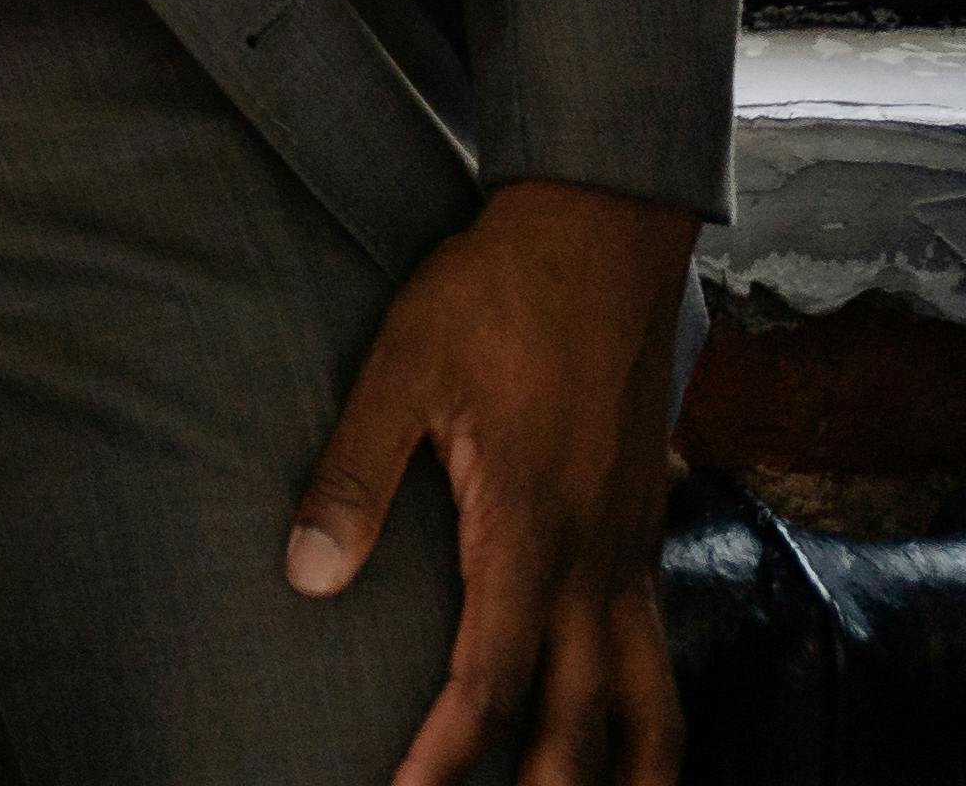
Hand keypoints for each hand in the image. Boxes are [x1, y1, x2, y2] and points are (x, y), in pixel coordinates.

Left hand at [290, 177, 693, 785]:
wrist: (596, 235)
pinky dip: (651, 709)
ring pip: (652, 699)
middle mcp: (596, 558)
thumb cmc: (488, 298)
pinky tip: (625, 726)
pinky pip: (658, 646)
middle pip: (590, 720)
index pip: (493, 682)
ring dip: (631, 769)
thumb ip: (351, 478)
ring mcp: (631, 546)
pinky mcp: (645, 524)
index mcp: (529, 532)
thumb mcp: (396, 373)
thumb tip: (308, 576)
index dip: (452, 756)